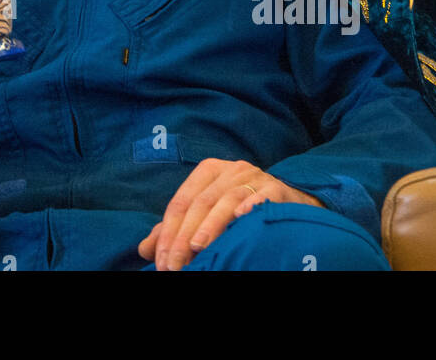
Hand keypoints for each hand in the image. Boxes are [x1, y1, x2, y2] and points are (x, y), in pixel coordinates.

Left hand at [137, 159, 322, 270]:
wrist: (289, 202)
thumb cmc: (242, 208)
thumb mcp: (207, 214)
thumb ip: (177, 229)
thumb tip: (145, 249)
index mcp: (208, 172)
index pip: (181, 201)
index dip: (168, 231)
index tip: (161, 260)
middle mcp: (230, 170)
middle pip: (200, 203)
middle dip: (184, 236)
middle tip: (175, 264)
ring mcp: (254, 177)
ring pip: (226, 200)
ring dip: (211, 225)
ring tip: (198, 247)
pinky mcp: (276, 188)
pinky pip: (260, 196)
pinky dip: (249, 205)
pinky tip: (240, 218)